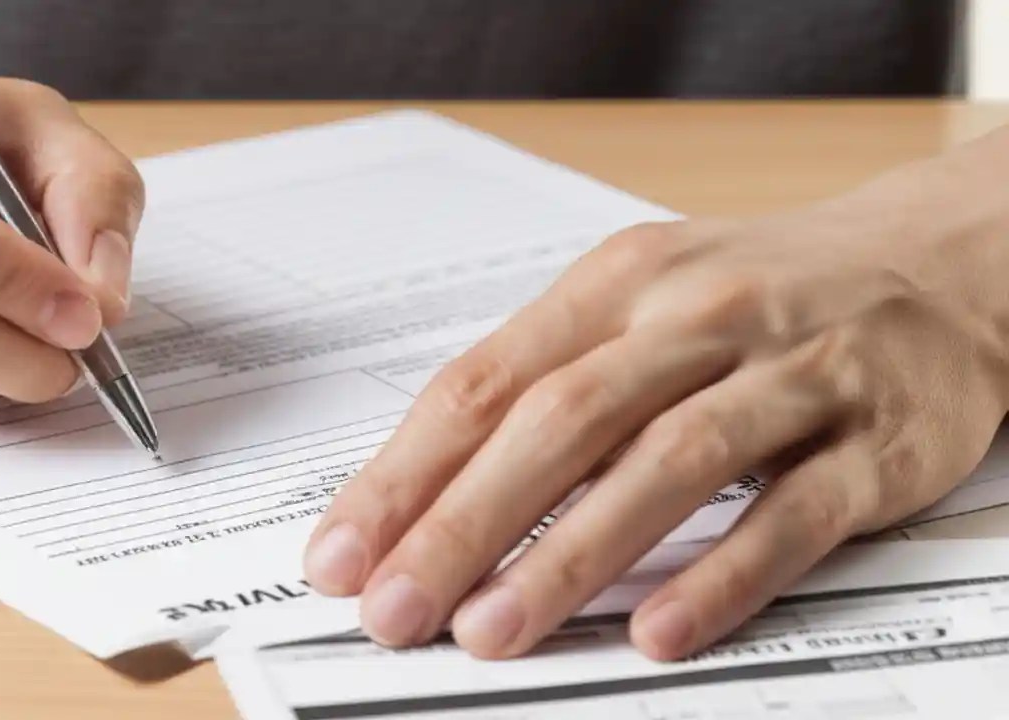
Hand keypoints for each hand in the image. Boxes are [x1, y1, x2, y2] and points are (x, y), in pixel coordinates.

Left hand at [303, 144, 1008, 660]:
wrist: (933, 264)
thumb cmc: (757, 295)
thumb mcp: (637, 306)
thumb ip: (542, 387)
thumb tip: (425, 494)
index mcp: (615, 285)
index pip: (485, 382)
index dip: (404, 473)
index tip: (345, 552)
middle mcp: (695, 316)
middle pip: (560, 421)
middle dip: (463, 522)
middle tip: (395, 606)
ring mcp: (790, 373)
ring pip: (668, 462)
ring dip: (570, 553)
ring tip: (495, 628)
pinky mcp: (872, 440)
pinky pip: (790, 513)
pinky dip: (720, 572)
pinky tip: (658, 628)